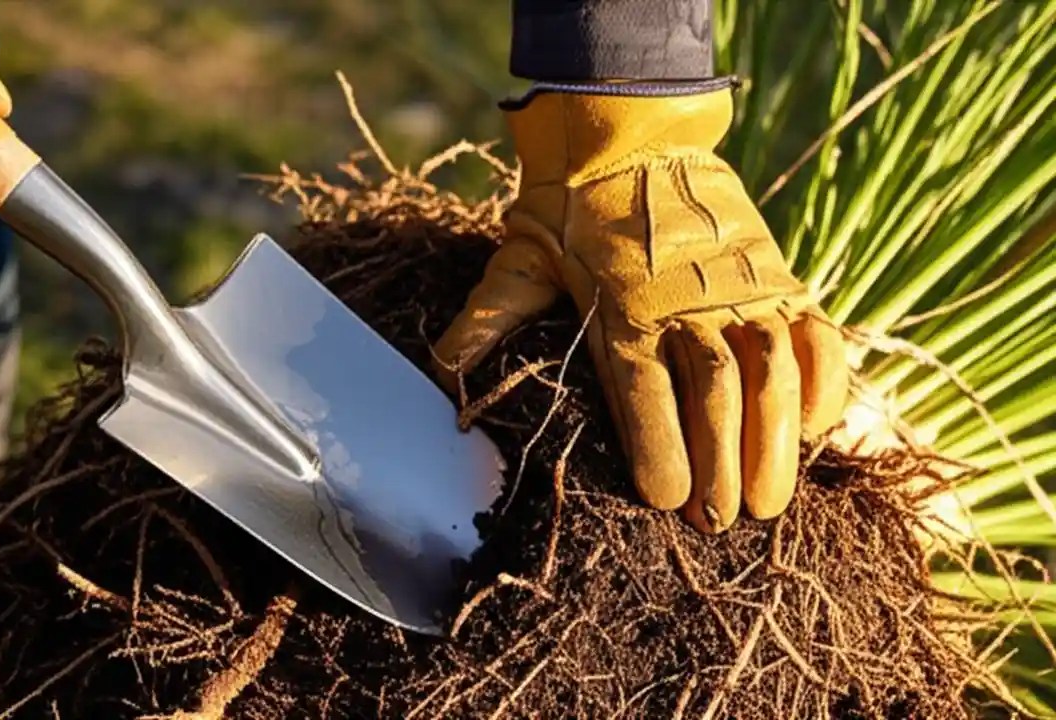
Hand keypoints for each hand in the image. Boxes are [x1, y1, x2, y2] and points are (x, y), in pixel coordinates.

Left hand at [432, 84, 848, 533]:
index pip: (643, 389)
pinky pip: (814, 334)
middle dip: (721, 465)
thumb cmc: (569, 207)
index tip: (666, 500)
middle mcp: (688, 301)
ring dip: (776, 441)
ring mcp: (741, 287)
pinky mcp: (776, 274)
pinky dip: (822, 383)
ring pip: (771, 372)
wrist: (629, 129)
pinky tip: (817, 431)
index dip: (658, 447)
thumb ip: (488, 318)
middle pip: (714, 393)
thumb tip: (439, 369)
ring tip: (770, 502)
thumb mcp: (520, 260)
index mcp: (622, 307)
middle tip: (722, 524)